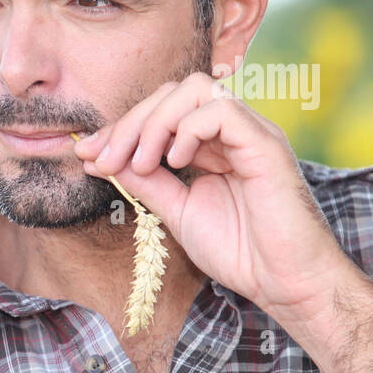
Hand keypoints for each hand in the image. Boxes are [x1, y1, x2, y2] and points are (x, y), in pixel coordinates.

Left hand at [71, 72, 350, 319]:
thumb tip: (102, 158)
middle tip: (103, 159)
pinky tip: (174, 162)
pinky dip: (187, 130)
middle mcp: (232, 131)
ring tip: (139, 163)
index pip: (162, 112)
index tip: (87, 155)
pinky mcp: (266, 144)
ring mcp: (251, 133)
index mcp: (212, 145)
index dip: (121, 128)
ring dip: (154, 122)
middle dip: (130, 122)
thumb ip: (145, 181)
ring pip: (196, 90)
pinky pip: (221, 111)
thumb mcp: (176, 211)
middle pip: (173, 92)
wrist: (284, 282)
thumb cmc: (239, 251)